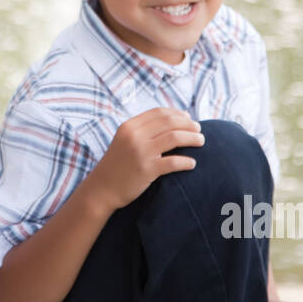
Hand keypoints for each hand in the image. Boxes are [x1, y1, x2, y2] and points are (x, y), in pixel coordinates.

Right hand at [82, 108, 204, 213]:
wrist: (101, 189)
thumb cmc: (117, 165)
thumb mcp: (124, 141)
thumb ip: (143, 130)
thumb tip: (172, 120)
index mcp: (129, 126)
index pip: (159, 112)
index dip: (178, 114)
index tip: (189, 119)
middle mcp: (135, 136)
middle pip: (170, 122)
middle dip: (189, 125)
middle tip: (199, 131)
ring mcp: (140, 153)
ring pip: (175, 138)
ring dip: (192, 139)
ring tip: (201, 142)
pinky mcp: (146, 170)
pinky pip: (173, 162)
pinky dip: (186, 162)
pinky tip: (192, 164)